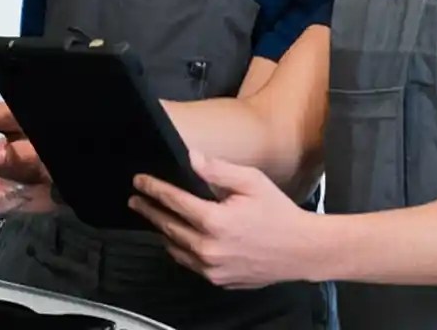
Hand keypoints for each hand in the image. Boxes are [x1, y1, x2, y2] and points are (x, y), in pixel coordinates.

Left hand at [129, 152, 313, 288]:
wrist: (301, 250)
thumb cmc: (278, 213)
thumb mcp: (252, 181)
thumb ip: (218, 170)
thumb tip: (191, 157)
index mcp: (215, 220)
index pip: (173, 201)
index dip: (153, 188)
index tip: (139, 181)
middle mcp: (208, 247)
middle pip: (167, 225)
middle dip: (148, 210)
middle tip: (135, 199)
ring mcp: (212, 268)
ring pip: (174, 248)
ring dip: (161, 230)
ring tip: (153, 216)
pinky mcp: (218, 280)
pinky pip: (189, 263)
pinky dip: (179, 249)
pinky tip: (177, 238)